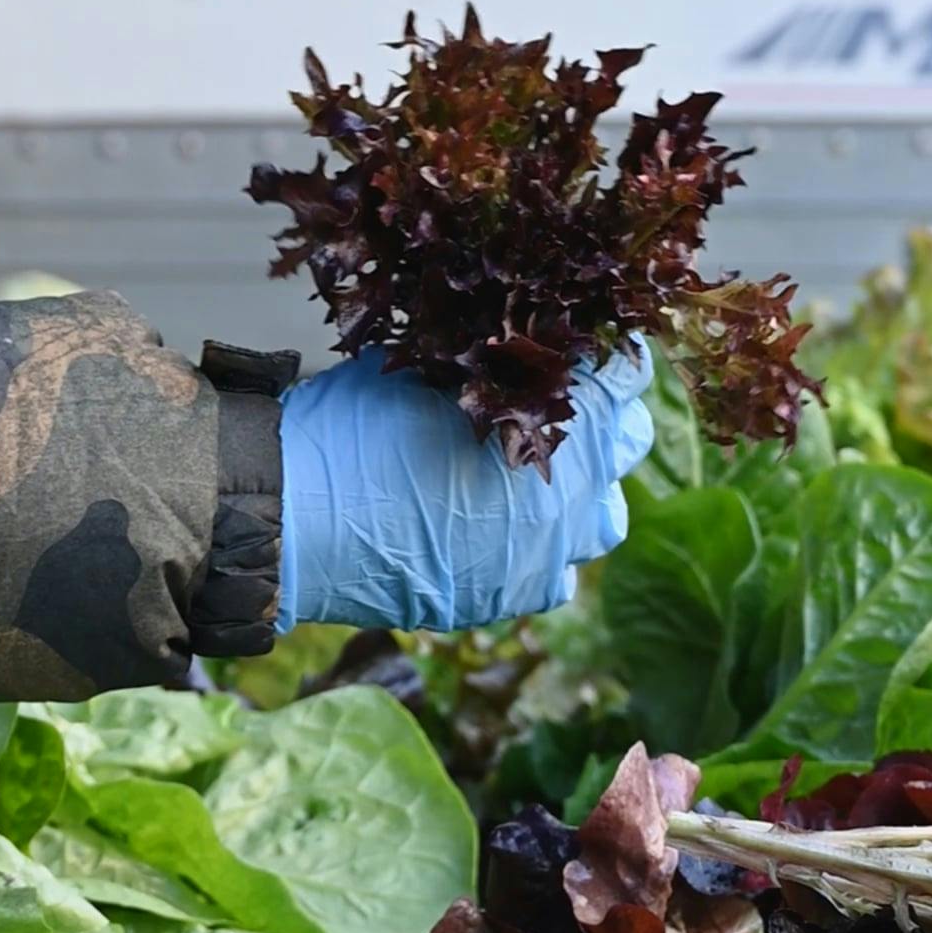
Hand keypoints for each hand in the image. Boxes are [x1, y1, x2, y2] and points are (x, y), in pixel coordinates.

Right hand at [277, 344, 654, 635]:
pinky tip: (499, 536)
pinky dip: (539, 554)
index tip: (590, 350)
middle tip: (562, 410)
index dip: (608, 357)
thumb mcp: (425, 366)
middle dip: (604, 423)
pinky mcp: (513, 594)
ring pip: (602, 521)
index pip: (623, 377)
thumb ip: (484, 357)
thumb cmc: (354, 428)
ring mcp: (549, 548)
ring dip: (582, 497)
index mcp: (562, 418)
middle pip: (627, 446)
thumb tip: (503, 339)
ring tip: (537, 483)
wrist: (304, 516)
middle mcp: (575, 486)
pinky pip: (553, 576)